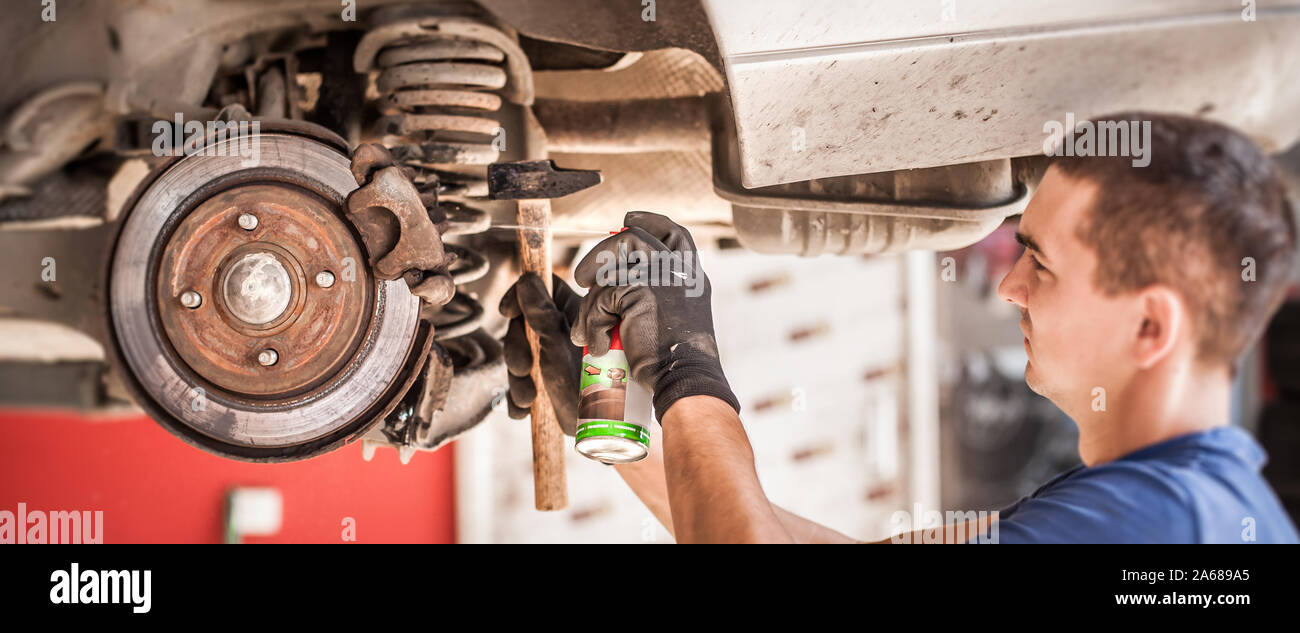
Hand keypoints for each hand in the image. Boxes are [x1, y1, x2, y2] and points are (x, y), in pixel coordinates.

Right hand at [498, 273, 582, 434]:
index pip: (540, 287)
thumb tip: (527, 280)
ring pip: (517, 356)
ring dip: (516, 378)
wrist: (604, 431)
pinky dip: (516, 398)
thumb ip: (541, 315)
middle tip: (523, 367)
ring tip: (527, 397)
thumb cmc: (590, 386)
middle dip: (515, 347)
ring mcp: (551, 358)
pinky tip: (523, 411)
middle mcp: (560, 332)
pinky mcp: (544, 385)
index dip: (519, 294)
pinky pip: (519, 383)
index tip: (507, 312)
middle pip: (521, 324)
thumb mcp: (559, 346)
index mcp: (572, 313)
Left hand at [570, 211, 739, 421]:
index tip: (628, 219)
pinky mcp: (639, 290)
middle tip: (582, 277)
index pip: (674, 233)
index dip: (650, 221)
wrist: (684, 379)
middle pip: (633, 239)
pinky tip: (598, 346)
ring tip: (587, 330)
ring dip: (591, 303)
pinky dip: (593, 325)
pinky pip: (600, 299)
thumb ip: (659, 295)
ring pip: (609, 273)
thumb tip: (614, 284)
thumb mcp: (677, 318)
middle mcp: (678, 270)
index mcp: (690, 276)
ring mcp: (660, 276)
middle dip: (601, 253)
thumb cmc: (676, 361)